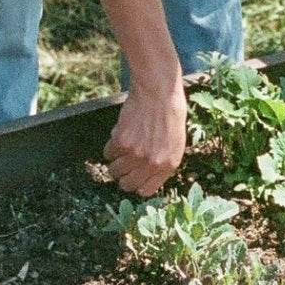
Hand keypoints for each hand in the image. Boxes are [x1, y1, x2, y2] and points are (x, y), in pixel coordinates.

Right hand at [104, 77, 187, 195]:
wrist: (159, 93)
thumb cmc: (171, 113)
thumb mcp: (176, 142)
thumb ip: (163, 161)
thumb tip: (148, 173)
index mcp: (168, 165)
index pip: (146, 191)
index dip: (137, 185)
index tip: (133, 179)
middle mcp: (151, 163)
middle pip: (127, 184)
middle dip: (123, 177)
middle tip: (123, 166)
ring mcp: (135, 153)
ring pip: (114, 171)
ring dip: (115, 163)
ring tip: (121, 150)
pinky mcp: (121, 141)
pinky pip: (107, 153)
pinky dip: (110, 147)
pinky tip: (118, 137)